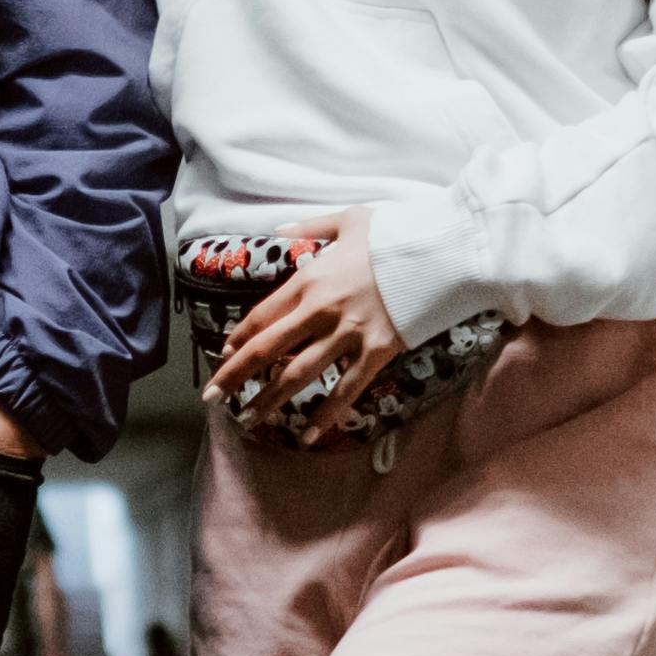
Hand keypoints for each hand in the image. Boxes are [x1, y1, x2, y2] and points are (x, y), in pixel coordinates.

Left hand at [210, 214, 403, 443]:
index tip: (224, 355)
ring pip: (298, 374)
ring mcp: (348, 334)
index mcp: (310, 279)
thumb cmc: (397, 233)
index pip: (262, 315)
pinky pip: (345, 391)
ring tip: (248, 419)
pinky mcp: (376, 353)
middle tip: (213, 397)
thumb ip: (309, 227)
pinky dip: (326, 415)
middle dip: (235, 375)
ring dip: (269, 400)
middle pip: (266, 349)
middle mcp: (320, 310)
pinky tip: (308, 435)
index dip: (239, 338)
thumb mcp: (348, 219)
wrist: (442, 252)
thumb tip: (278, 229)